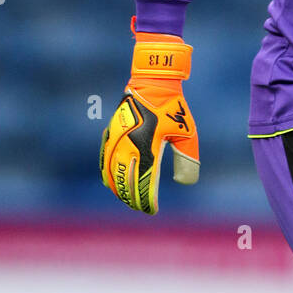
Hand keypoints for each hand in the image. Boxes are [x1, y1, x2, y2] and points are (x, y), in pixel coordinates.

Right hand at [99, 27, 199, 212]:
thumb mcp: (187, 133)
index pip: (143, 180)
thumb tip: (184, 183)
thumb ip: (187, 158)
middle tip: (140, 208)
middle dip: (131, 197)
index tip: (152, 209)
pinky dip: (106, 172)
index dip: (146, 198)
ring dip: (117, 187)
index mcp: (147, 145)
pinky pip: (104, 157)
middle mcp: (128, 143)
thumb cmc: (173, 108)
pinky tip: (109, 181)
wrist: (153, 82)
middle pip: (124, 179)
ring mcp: (116, 138)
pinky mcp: (111, 132)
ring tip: (125, 199)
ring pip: (111, 170)